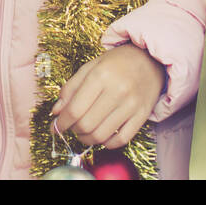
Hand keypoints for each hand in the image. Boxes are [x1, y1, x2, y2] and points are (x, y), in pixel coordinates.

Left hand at [51, 44, 166, 149]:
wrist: (150, 60)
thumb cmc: (116, 62)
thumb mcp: (90, 66)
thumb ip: (70, 88)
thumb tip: (56, 111)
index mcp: (100, 76)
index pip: (75, 109)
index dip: (61, 122)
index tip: (56, 126)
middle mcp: (117, 91)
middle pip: (87, 125)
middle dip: (73, 130)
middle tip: (71, 126)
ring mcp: (132, 105)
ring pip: (102, 135)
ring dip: (87, 139)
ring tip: (83, 132)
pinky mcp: (143, 116)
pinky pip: (122, 140)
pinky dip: (107, 144)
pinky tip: (101, 136)